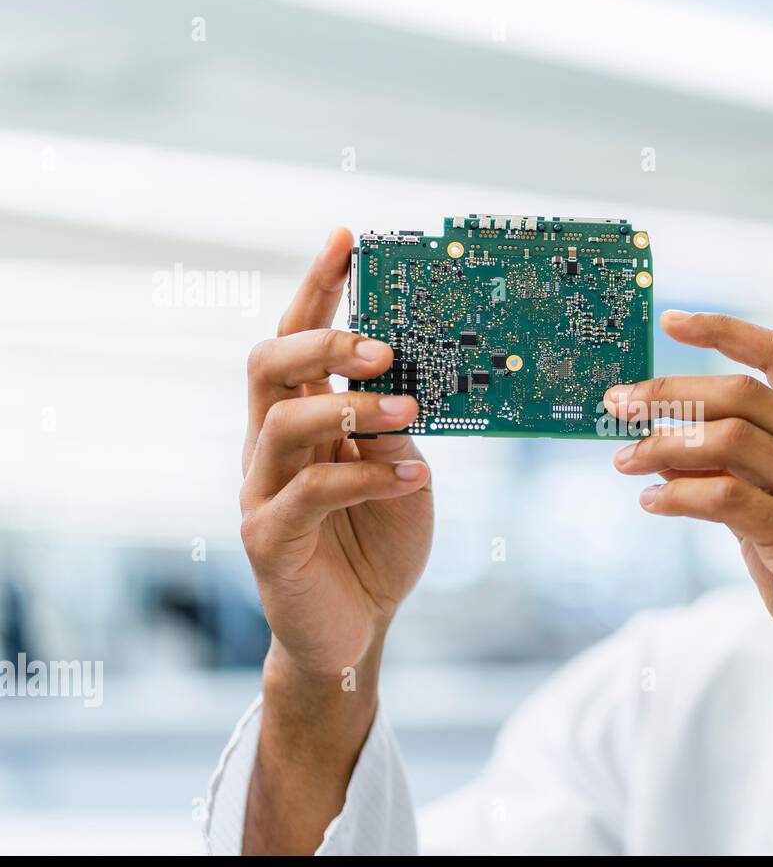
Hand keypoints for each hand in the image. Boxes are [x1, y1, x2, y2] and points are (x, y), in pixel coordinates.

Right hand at [239, 228, 433, 682]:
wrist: (360, 627)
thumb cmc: (378, 541)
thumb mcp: (402, 471)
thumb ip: (395, 427)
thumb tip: (409, 375)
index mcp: (305, 416)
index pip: (299, 336)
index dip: (319, 286)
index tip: (349, 239)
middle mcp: (272, 445)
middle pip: (268, 363)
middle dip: (323, 340)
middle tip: (381, 344)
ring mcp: (264, 489)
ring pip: (283, 421)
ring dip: (351, 406)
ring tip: (410, 411)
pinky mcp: (269, 538)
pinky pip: (311, 492)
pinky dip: (367, 478)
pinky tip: (414, 478)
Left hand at [605, 310, 772, 708]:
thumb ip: (743, 473)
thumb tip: (669, 447)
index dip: (724, 329)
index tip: (670, 321)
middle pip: (740, 391)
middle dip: (667, 393)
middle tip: (616, 406)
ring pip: (727, 438)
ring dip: (661, 445)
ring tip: (626, 462)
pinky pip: (724, 496)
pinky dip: (677, 494)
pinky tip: (653, 502)